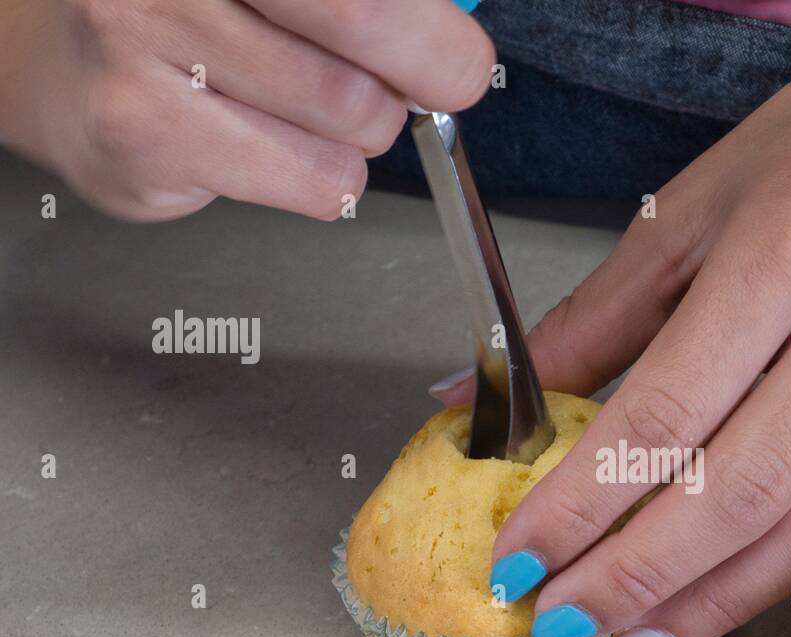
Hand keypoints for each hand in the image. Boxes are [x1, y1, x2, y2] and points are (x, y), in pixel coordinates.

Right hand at [0, 0, 493, 219]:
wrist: (51, 62)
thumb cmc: (182, 15)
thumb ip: (360, 0)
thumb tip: (454, 24)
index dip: (434, 32)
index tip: (455, 58)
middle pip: (367, 27)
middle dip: (423, 75)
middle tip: (418, 89)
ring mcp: (144, 33)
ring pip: (350, 117)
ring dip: (361, 135)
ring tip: (310, 114)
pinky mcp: (143, 128)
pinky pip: (314, 180)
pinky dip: (327, 181)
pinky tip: (274, 149)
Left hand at [435, 0, 790, 636]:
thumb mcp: (704, 199)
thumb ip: (599, 314)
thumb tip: (487, 398)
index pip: (665, 413)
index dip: (580, 504)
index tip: (518, 558)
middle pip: (738, 493)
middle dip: (633, 577)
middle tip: (556, 624)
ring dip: (709, 602)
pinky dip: (783, 572)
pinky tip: (720, 597)